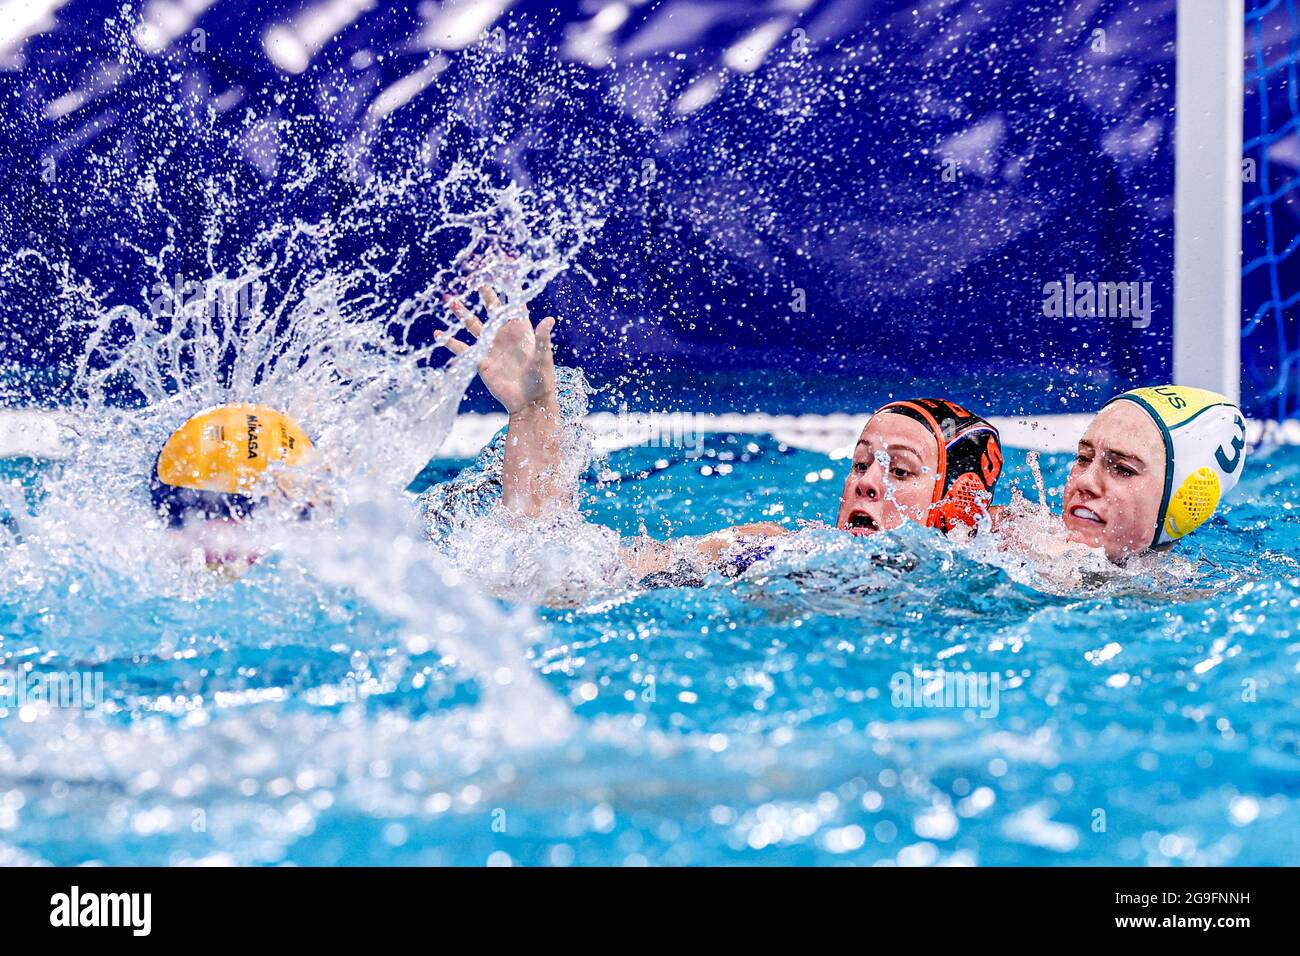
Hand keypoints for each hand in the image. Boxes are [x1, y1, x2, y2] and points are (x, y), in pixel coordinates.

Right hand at [436, 285, 557, 415]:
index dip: (511, 286)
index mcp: (521, 330)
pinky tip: (439, 334)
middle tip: (474, 275)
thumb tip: (549, 319)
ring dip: (462, 313)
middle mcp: (504, 334)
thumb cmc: (541, 380)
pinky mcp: (481, 361)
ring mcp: (491, 346)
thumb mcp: (543, 357)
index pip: (515, 303)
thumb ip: (542, 338)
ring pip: (473, 324)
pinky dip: (451, 342)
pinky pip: (463, 349)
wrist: (529, 403)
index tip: (506, 267)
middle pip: (492, 308)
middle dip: (484, 293)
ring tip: (450, 300)